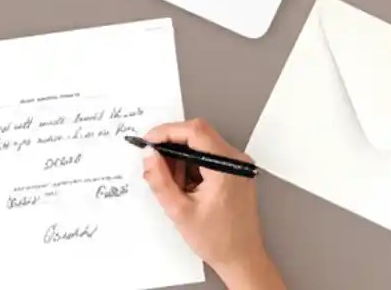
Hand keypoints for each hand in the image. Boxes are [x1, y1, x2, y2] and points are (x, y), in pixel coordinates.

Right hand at [141, 118, 285, 289]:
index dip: (167, 131)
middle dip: (172, 148)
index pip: (195, 131)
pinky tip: (187, 188)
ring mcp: (237, 165)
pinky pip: (207, 156)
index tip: (148, 142)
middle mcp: (236, 161)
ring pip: (200, 145)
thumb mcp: (179, 211)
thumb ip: (160, 180)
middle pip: (197, 135)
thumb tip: (148, 155)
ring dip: (181, 159)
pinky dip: (191, 166)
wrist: (242, 259)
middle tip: (157, 168)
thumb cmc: (217, 240)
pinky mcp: (235, 171)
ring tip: (176, 187)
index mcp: (226, 168)